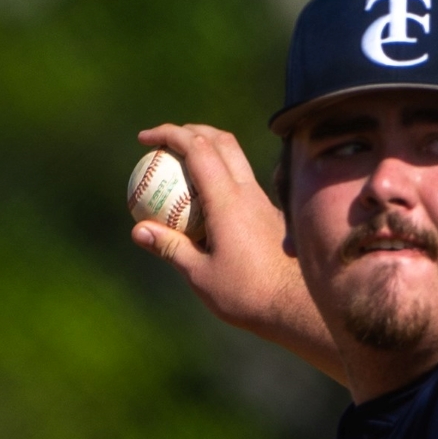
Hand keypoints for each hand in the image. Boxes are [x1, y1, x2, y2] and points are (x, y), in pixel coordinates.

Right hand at [132, 124, 342, 382]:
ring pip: (236, 160)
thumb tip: (138, 230)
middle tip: (164, 143)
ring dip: (209, 151)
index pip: (197, 148)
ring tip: (183, 169)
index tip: (145, 138)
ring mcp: (265, 202)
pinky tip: (208, 203)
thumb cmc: (248, 295)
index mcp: (228, 200)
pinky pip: (243, 183)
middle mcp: (249, 192)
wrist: (299, 307)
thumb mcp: (200, 275)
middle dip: (190, 131)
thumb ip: (169, 248)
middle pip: (221, 141)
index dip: (169, 134)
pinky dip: (221, 178)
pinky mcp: (273, 216)